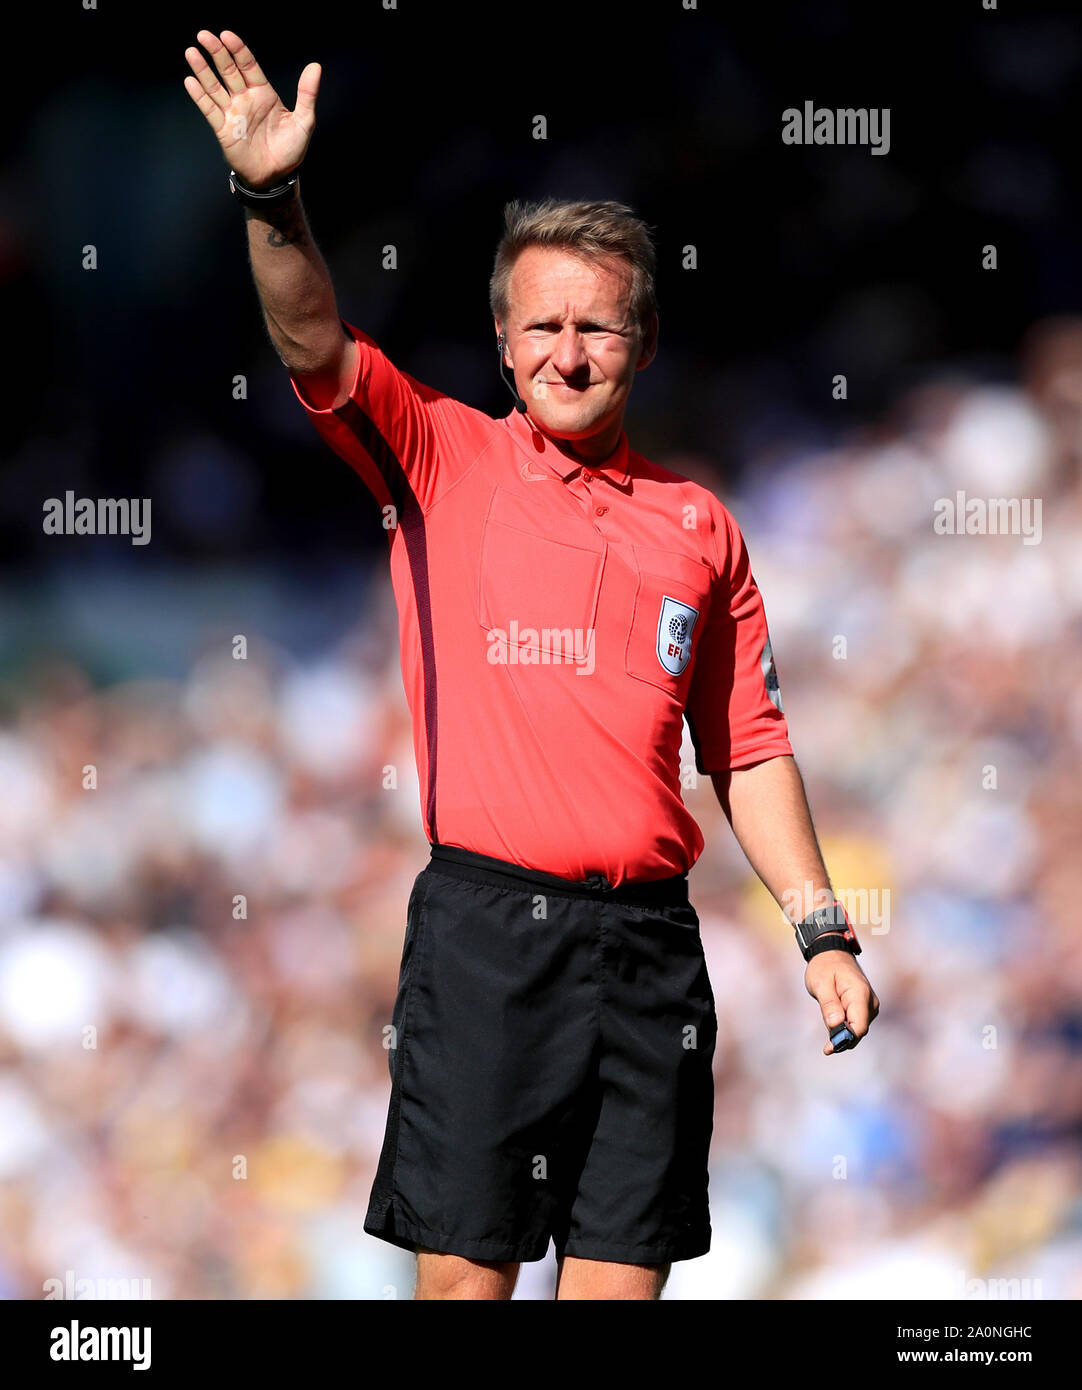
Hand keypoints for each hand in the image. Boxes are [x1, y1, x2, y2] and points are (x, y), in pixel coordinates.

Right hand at [183, 30, 318, 188]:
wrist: (276, 177)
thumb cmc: (290, 150)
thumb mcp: (304, 121)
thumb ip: (307, 94)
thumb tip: (315, 67)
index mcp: (263, 93)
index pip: (248, 65)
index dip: (237, 50)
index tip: (227, 36)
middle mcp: (245, 99)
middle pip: (228, 70)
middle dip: (216, 52)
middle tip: (204, 35)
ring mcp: (233, 113)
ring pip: (215, 86)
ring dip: (203, 70)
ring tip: (191, 52)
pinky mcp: (223, 129)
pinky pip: (209, 109)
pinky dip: (199, 96)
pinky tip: (191, 82)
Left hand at [805, 948, 879, 1054]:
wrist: (832, 954)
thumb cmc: (824, 967)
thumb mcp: (820, 983)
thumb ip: (828, 1004)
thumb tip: (836, 1024)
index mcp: (860, 994)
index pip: (859, 1026)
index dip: (846, 1039)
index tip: (830, 1048)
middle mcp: (869, 1002)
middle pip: (859, 1030)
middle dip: (843, 1040)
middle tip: (826, 1048)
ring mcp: (869, 1006)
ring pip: (858, 1029)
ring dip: (844, 1035)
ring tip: (828, 1036)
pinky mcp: (865, 1008)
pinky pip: (856, 1023)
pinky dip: (845, 1029)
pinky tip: (833, 1030)